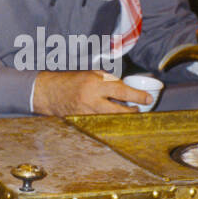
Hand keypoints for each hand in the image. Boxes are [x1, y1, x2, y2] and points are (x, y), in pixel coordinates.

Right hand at [32, 70, 151, 115]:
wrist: (49, 92)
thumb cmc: (71, 80)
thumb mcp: (91, 74)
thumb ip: (108, 80)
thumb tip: (125, 88)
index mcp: (94, 84)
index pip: (121, 90)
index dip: (137, 95)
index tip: (147, 98)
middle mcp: (91, 100)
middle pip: (119, 110)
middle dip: (132, 111)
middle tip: (138, 109)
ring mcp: (86, 114)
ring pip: (111, 120)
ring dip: (121, 117)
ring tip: (127, 113)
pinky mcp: (82, 122)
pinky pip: (100, 124)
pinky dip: (108, 122)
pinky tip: (112, 119)